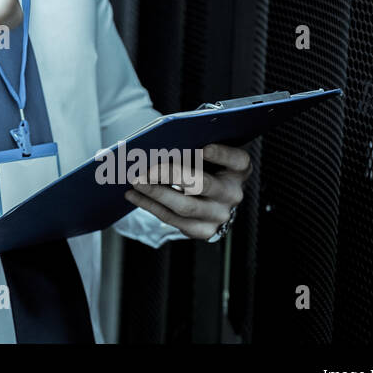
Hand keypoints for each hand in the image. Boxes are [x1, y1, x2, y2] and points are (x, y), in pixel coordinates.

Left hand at [123, 143, 250, 240]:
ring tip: (135, 181)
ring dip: (155, 193)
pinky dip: (150, 206)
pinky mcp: (204, 231)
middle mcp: (233, 194)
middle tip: (146, 169)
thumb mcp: (208, 151)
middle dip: (171, 175)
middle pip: (202, 184)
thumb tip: (161, 141)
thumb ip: (194, 143)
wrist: (214, 198)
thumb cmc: (205, 165)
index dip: (221, 154)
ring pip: (185, 206)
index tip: (203, 148)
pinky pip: (174, 220)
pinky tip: (134, 195)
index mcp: (239, 170)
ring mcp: (220, 215)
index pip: (237, 161)